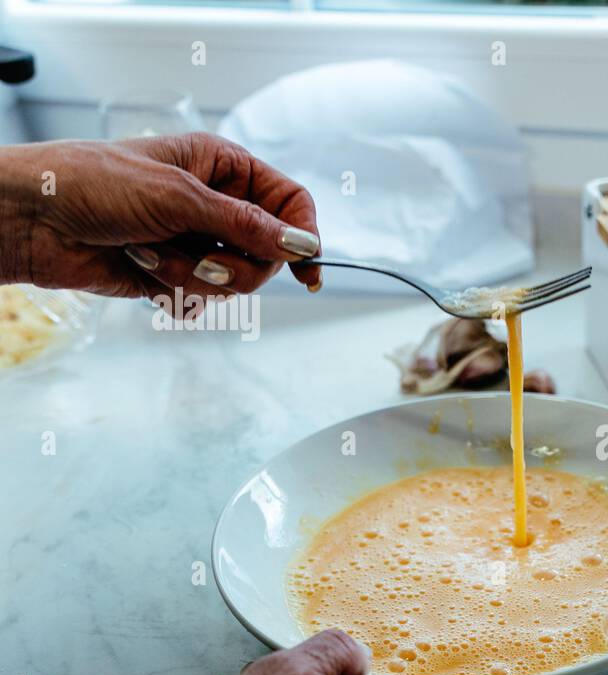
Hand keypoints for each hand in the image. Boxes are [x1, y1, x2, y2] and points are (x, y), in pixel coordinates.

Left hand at [0, 133, 322, 315]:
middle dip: (234, 266)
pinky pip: (201, 301)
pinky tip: (139, 269)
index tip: (305, 268)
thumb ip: (245, 224)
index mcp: (222, 167)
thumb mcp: (178, 197)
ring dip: (192, 277)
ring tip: (149, 255)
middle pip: (267, 253)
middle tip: (204, 261)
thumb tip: (301, 244)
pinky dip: (173, 293)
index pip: (289, 203)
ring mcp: (194, 241)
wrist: (29, 219)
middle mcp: (214, 204)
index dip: (302, 234)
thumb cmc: (91, 183)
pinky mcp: (173, 274)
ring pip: (234, 282)